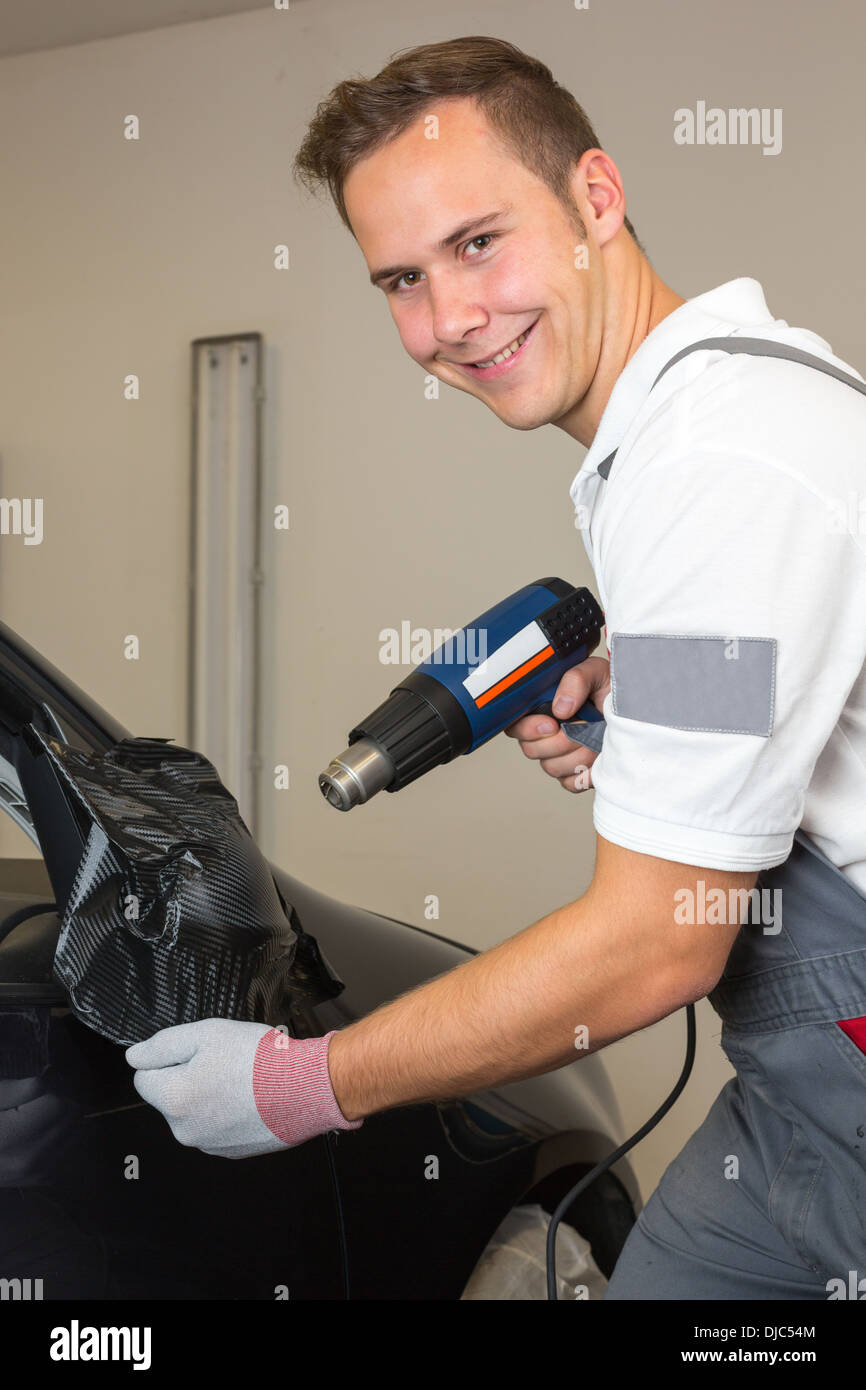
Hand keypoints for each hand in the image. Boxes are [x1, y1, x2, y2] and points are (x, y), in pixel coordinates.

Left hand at [125, 1019, 362, 1158]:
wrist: (307, 1089)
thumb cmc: (260, 1060)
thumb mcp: (206, 1034)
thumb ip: (162, 1045)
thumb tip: (134, 1056)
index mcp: (174, 1099)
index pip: (143, 1078)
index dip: (166, 1059)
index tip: (195, 1052)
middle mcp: (185, 1130)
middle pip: (170, 1097)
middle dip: (187, 1078)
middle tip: (223, 1061)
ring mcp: (209, 1144)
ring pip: (194, 1113)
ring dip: (208, 1096)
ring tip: (242, 1079)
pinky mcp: (231, 1151)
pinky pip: (216, 1127)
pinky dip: (227, 1113)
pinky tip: (251, 1097)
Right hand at [504, 656, 609, 792]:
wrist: (638, 712)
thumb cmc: (612, 688)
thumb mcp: (596, 672)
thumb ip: (575, 680)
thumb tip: (560, 708)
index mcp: (542, 709)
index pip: (515, 726)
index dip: (529, 729)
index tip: (552, 723)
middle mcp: (546, 735)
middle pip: (531, 750)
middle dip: (561, 741)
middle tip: (583, 728)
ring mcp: (559, 757)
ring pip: (552, 767)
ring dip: (578, 754)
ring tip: (597, 739)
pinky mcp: (575, 775)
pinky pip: (569, 783)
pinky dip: (585, 772)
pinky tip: (598, 757)